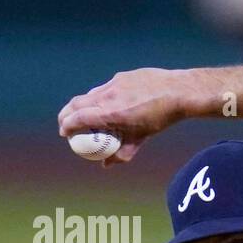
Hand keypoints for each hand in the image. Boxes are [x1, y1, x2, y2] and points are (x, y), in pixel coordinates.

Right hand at [57, 67, 202, 166]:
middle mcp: (108, 96)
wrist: (178, 92)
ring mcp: (114, 84)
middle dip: (67, 114)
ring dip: (82, 105)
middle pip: (77, 103)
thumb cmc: (161, 117)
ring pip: (90, 94)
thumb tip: (106, 165)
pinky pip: (106, 88)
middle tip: (66, 123)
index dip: (67, 125)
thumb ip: (122, 152)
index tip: (64, 133)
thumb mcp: (141, 137)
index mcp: (111, 112)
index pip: (79, 118)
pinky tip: (108, 103)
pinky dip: (100, 97)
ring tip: (84, 114)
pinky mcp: (122, 76)